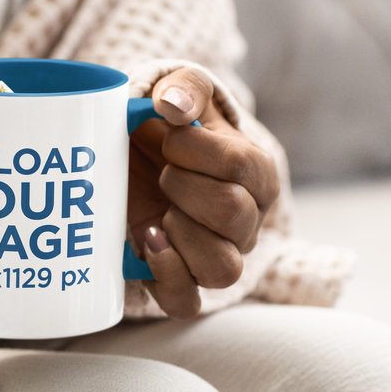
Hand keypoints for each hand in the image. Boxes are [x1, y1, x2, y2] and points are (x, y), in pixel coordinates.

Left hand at [127, 68, 279, 318]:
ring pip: (220, 268)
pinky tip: (148, 242)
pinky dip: (168, 278)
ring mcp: (216, 255)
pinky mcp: (179, 280)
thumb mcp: (178, 94)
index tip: (167, 135)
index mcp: (255, 174)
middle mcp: (245, 222)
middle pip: (233, 215)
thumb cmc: (165, 127)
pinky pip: (186, 303)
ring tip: (158, 211)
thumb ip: (183, 88)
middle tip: (162, 172)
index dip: (193, 148)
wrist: (135, 159)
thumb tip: (172, 106)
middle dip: (183, 186)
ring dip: (182, 236)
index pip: (240, 165)